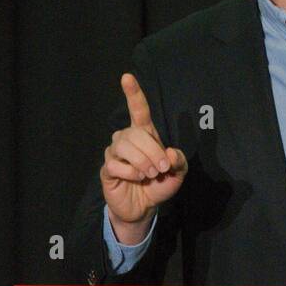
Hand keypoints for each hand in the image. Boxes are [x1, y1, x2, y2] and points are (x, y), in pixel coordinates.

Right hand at [100, 73, 187, 239]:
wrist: (144, 208)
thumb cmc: (159, 184)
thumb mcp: (177, 172)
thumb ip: (178, 159)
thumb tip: (168, 153)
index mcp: (145, 134)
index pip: (138, 109)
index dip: (133, 93)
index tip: (127, 76)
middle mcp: (127, 138)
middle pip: (137, 133)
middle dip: (153, 151)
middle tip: (161, 168)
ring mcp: (115, 152)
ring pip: (125, 146)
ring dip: (143, 162)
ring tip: (149, 174)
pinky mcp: (107, 168)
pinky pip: (117, 164)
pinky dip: (131, 174)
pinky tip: (134, 179)